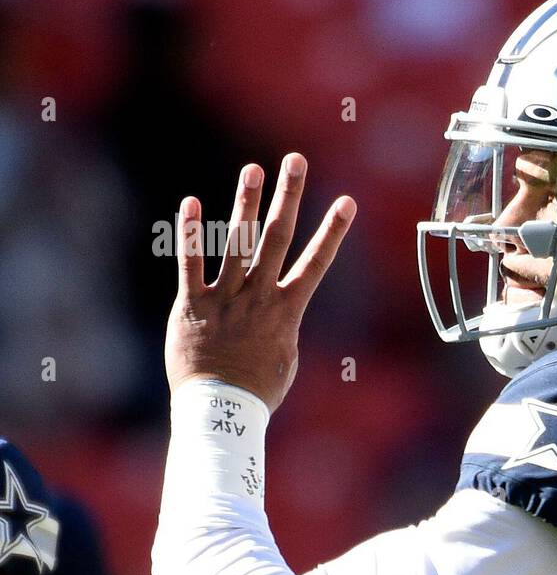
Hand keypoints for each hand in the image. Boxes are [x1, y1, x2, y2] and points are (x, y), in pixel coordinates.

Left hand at [164, 154, 355, 411]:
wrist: (222, 413)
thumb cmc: (258, 391)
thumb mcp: (285, 359)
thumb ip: (283, 328)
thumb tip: (282, 315)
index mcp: (287, 310)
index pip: (316, 263)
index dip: (333, 231)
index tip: (347, 201)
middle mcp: (260, 297)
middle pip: (279, 238)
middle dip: (289, 196)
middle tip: (296, 161)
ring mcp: (227, 299)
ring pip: (239, 242)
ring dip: (247, 203)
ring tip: (253, 169)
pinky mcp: (194, 306)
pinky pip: (192, 265)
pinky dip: (192, 234)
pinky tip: (191, 202)